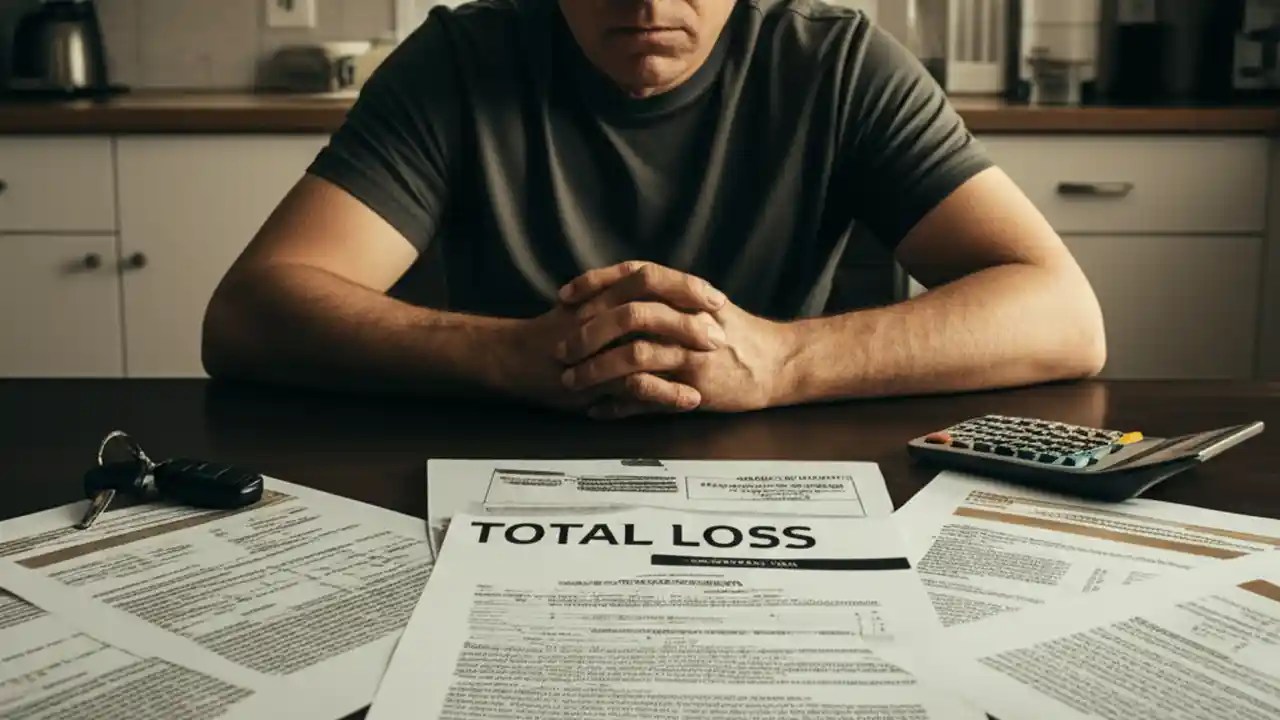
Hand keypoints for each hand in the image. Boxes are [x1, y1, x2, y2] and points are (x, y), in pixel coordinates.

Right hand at [489, 302, 703, 414]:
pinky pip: (633, 385)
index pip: (650, 278)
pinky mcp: (593, 380)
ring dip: (683, 354)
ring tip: (714, 364)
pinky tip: (690, 400)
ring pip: (645, 345)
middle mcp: (599, 315)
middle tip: (721, 330)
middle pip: (652, 306)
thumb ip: (618, 299)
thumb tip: (658, 295)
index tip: (715, 297)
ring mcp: (595, 349)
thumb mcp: (586, 306)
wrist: (511, 358)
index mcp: (601, 294)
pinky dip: (665, 393)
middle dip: (690, 319)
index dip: (685, 286)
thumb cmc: (551, 334)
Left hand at [558, 262, 796, 418]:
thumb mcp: (702, 304)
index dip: (595, 283)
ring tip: (573, 381)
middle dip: (588, 333)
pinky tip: (598, 410)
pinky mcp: (695, 385)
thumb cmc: (736, 333)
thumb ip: (664, 297)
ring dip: (596, 370)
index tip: (565, 297)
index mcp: (686, 292)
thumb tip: (616, 294)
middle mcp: (688, 317)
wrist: (777, 363)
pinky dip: (619, 404)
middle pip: (628, 315)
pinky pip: (649, 394)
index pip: (634, 274)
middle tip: (562, 349)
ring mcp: (691, 352)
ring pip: (633, 356)